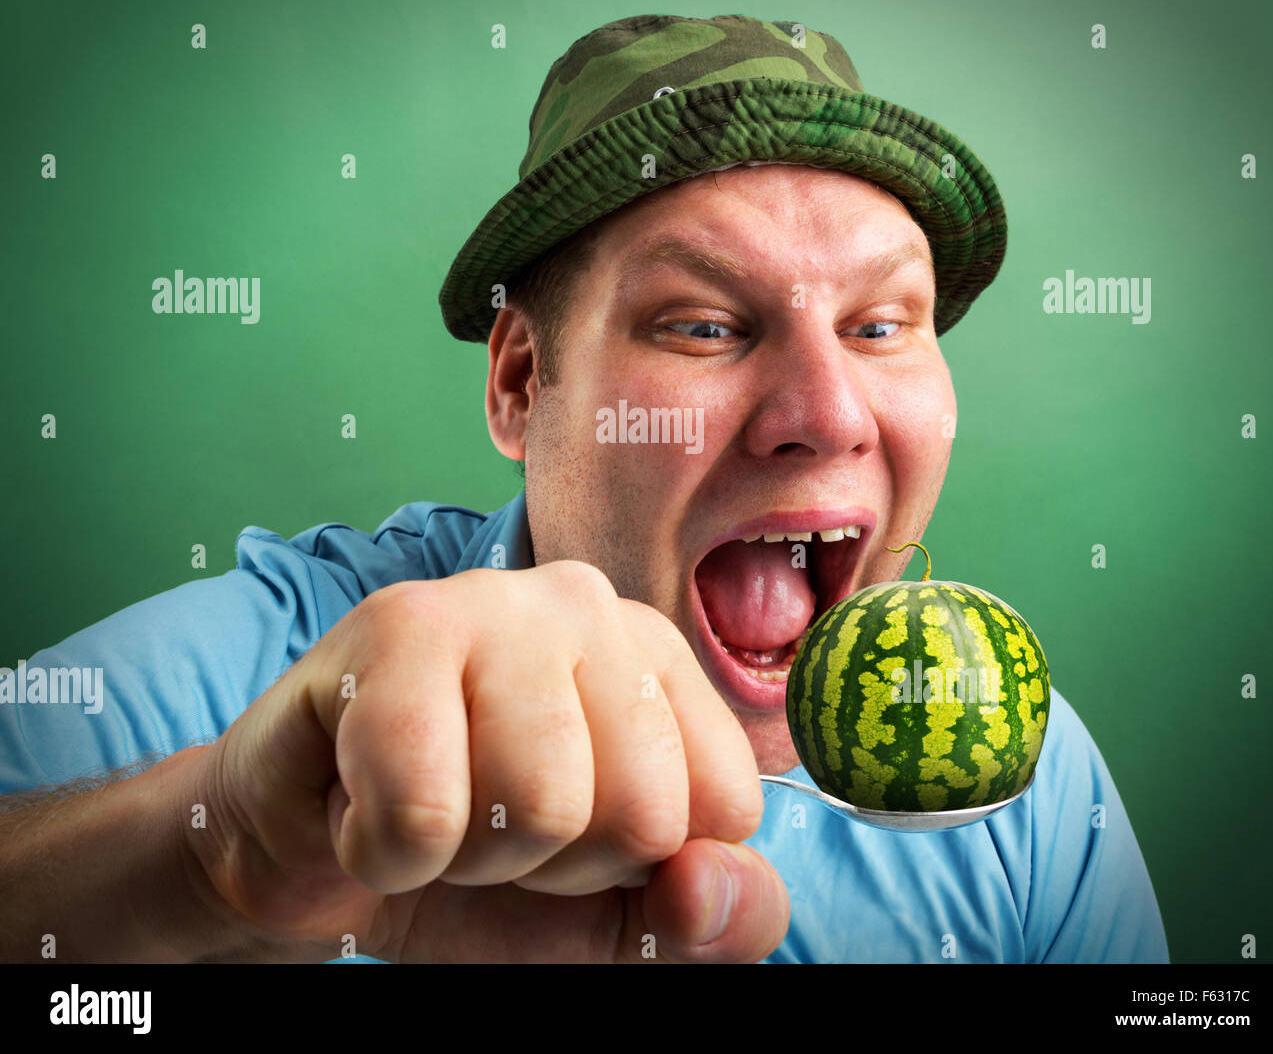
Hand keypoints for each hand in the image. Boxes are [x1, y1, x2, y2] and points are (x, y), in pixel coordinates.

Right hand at [186, 560, 789, 961]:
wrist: (303, 854)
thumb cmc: (469, 862)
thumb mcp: (612, 916)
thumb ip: (710, 915)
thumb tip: (709, 886)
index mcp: (659, 661)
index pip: (725, 807)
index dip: (637, 864)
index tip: (568, 835)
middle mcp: (591, 606)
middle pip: (641, 811)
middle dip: (553, 862)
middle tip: (484, 821)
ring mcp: (495, 601)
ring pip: (542, 805)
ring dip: (469, 856)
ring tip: (432, 807)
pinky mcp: (397, 624)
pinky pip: (425, 810)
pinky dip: (387, 852)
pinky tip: (365, 802)